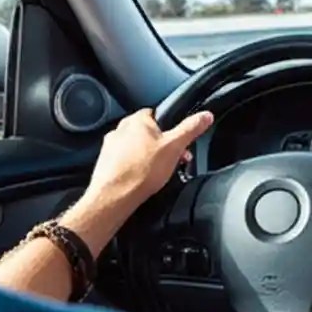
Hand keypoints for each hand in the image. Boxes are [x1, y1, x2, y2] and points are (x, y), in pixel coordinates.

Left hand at [84, 108, 213, 212]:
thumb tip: (205, 116)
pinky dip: (134, 167)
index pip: (157, 115)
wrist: (115, 196)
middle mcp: (120, 130)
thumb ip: (191, 129)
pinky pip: (126, 161)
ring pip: (136, 147)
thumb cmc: (142, 171)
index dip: (170, 129)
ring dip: (148, 156)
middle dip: (161, 146)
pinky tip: (142, 178)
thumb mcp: (175, 147)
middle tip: (171, 159)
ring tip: (157, 172)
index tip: (177, 141)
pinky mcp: (106, 163)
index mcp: (137, 120)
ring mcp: (110, 146)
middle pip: (148, 133)